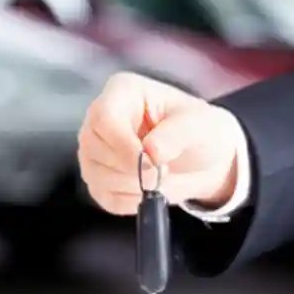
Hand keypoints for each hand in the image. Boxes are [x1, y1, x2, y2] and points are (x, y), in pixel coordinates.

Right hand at [78, 73, 243, 214]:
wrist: (200, 158)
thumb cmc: (198, 130)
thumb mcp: (199, 124)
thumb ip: (177, 133)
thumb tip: (151, 152)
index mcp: (121, 92)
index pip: (104, 118)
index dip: (125, 146)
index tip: (154, 165)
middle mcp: (98, 119)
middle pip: (96, 149)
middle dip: (134, 170)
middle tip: (166, 172)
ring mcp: (93, 152)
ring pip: (99, 177)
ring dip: (136, 187)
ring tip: (162, 177)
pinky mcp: (97, 181)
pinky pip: (108, 199)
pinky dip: (133, 201)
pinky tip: (150, 189)